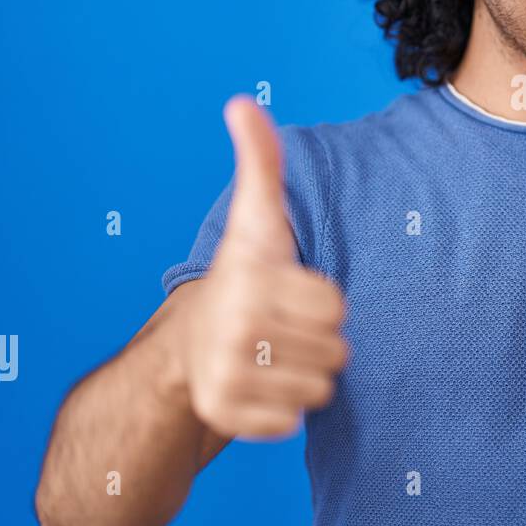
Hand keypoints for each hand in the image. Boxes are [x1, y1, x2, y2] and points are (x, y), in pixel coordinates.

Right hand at [176, 95, 350, 438]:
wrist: (186, 344)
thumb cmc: (242, 274)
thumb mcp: (257, 218)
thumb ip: (260, 161)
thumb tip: (243, 102)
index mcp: (252, 279)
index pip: (338, 307)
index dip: (323, 300)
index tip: (291, 291)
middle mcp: (234, 328)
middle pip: (335, 351)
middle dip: (318, 340)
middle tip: (282, 327)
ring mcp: (224, 375)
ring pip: (321, 389)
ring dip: (305, 374)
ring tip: (273, 354)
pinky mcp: (223, 415)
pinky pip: (292, 423)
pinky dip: (284, 409)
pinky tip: (260, 385)